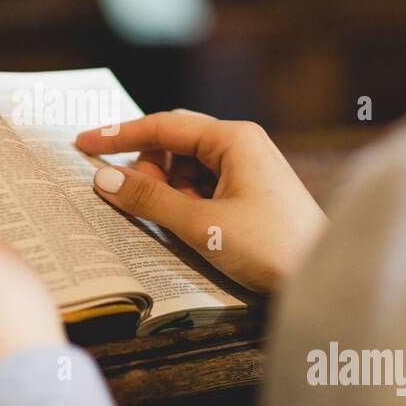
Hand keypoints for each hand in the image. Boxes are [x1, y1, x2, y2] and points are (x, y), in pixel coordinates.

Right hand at [75, 110, 326, 292]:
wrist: (323, 278)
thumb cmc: (270, 246)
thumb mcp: (200, 224)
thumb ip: (148, 198)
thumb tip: (103, 178)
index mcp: (233, 139)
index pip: (163, 126)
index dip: (118, 136)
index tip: (83, 145)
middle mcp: (242, 145)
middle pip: (174, 145)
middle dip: (148, 171)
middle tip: (131, 201)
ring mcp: (248, 169)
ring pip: (187, 170)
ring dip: (168, 192)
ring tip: (171, 222)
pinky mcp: (251, 193)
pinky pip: (204, 188)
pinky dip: (186, 203)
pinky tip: (186, 227)